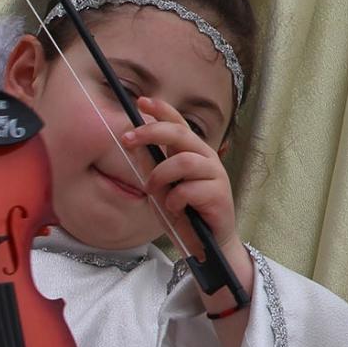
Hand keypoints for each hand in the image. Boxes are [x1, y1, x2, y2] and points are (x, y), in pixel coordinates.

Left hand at [124, 98, 254, 303]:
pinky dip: (175, 200)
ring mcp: (215, 174)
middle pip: (181, 134)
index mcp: (191, 153)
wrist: (208, 245)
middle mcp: (206, 158)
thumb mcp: (160, 188)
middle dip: (152, 132)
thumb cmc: (184, 213)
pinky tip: (175, 208)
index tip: (141, 102)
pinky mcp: (220, 194)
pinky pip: (190, 189)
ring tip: (154, 192)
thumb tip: (132, 143)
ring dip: (161, 176)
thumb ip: (150, 166)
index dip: (162, 110)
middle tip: (127, 139)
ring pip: (184, 161)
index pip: (179, 124)